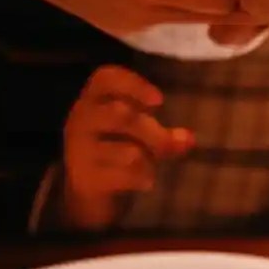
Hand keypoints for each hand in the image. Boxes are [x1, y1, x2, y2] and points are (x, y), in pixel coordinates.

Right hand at [61, 66, 192, 229]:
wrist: (84, 190)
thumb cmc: (115, 149)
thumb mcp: (140, 136)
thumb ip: (164, 134)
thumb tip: (189, 139)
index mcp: (93, 99)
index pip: (105, 78)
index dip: (133, 85)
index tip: (160, 100)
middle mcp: (80, 119)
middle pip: (120, 114)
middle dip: (153, 133)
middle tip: (171, 145)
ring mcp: (79, 148)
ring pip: (128, 151)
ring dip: (148, 159)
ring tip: (147, 165)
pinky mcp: (85, 177)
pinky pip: (126, 176)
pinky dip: (143, 179)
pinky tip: (144, 181)